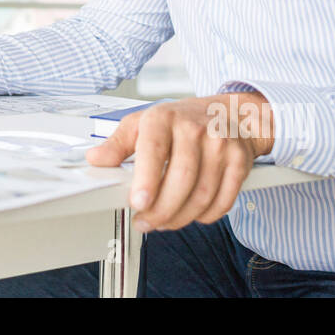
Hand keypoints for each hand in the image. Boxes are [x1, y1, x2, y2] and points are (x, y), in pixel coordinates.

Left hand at [85, 93, 274, 232]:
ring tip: (164, 222)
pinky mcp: (239, 162)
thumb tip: (95, 159)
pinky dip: (206, 216)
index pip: (155, 150)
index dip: (147, 180)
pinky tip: (192, 214)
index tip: (138, 202)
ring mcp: (220, 145)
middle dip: (161, 210)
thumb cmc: (180, 120)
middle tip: (146, 222)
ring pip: (202, 195)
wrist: (229, 112)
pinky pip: (223, 200)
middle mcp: (194, 128)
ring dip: (180, 218)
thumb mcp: (143, 123)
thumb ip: (117, 143)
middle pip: (181, 179)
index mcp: (164, 117)